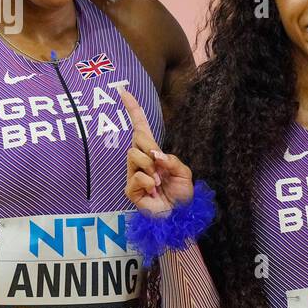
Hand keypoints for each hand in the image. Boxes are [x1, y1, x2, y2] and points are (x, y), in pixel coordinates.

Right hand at [120, 87, 193, 214]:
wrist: (179, 216)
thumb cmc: (182, 195)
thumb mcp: (185, 173)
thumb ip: (171, 160)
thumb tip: (155, 154)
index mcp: (153, 153)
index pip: (140, 128)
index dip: (133, 110)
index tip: (123, 91)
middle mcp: (141, 161)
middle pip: (138, 139)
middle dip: (151, 148)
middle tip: (161, 165)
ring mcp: (133, 174)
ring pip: (134, 155)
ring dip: (151, 168)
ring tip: (159, 182)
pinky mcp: (130, 189)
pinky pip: (136, 176)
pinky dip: (149, 182)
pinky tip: (154, 190)